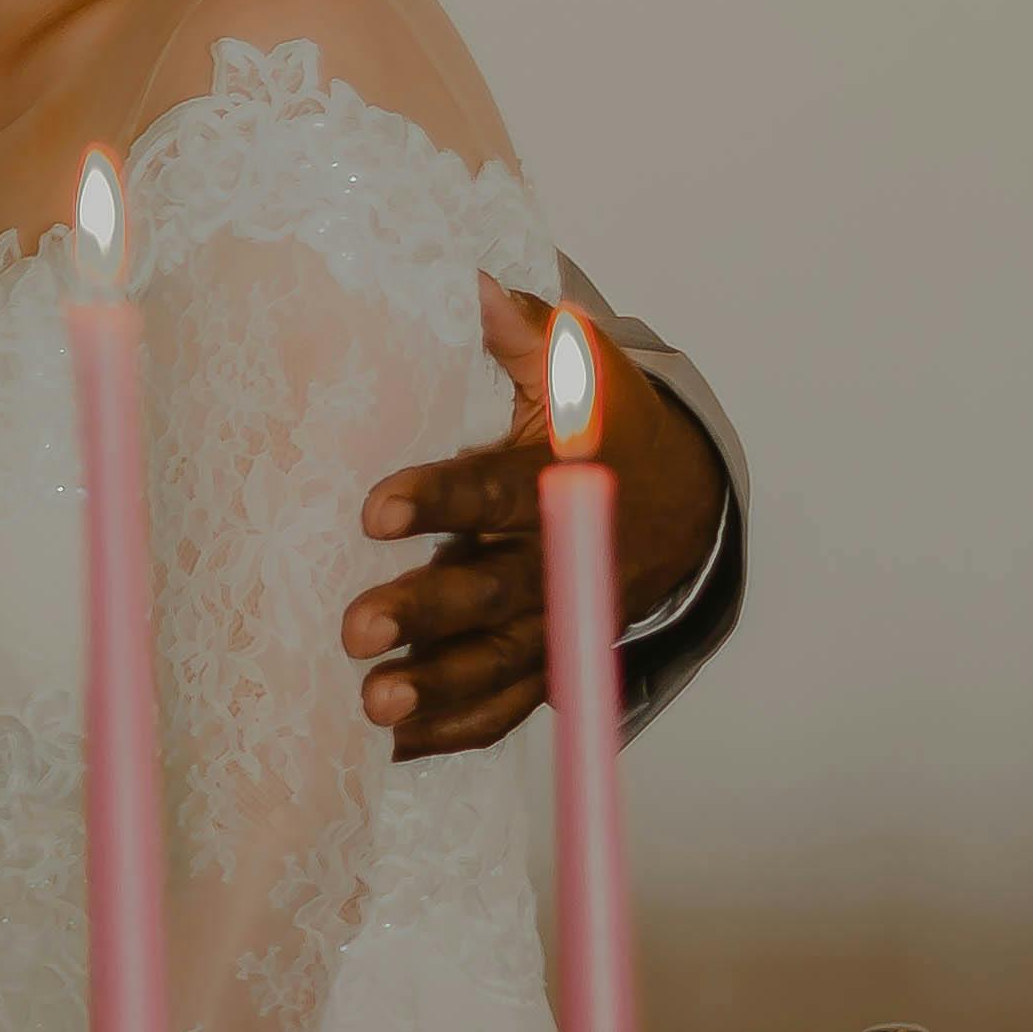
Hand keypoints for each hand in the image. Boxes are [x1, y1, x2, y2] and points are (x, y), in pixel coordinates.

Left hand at [341, 271, 727, 759]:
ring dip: (438, 691)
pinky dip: (455, 733)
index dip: (439, 500)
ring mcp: (563, 619)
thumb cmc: (600, 418)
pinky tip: (389, 752)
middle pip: (496, 594)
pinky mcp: (555, 659)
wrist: (678, 496)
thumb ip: (521, 327)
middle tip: (354, 631)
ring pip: (503, 665)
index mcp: (564, 478)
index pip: (496, 492)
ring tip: (370, 709)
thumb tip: (469, 279)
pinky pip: (509, 708)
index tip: (372, 511)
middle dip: (428, 613)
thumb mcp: (573, 362)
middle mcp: (566, 558)